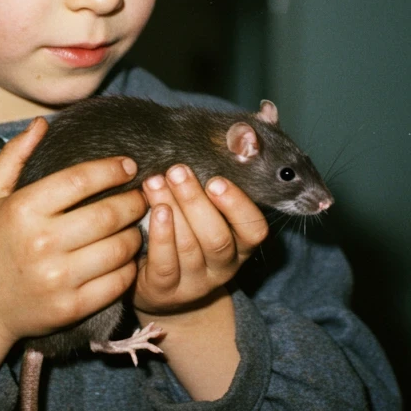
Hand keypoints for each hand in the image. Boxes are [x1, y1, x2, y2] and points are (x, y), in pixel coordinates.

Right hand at [0, 118, 145, 384]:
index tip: (129, 166)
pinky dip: (130, 267)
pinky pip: (118, 282)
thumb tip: (42, 123)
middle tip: (141, 196)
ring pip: (119, 248)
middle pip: (108, 214)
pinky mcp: (71, 307)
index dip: (112, 169)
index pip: (81, 179)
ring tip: (137, 226)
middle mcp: (41, 243)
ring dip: (136, 234)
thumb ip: (13, 155)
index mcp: (23, 209)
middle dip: (133, 202)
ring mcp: (58, 278)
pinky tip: (127, 256)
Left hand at [132, 166, 268, 317]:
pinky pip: (164, 264)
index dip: (238, 205)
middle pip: (216, 238)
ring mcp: (195, 283)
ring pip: (188, 247)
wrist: (163, 289)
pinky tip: (152, 211)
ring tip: (155, 181)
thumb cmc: (190, 233)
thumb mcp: (211, 209)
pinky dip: (159, 235)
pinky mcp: (165, 291)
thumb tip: (258, 119)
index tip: (217, 180)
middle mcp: (223, 267)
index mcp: (241, 245)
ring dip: (171, 209)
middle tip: (178, 171)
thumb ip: (225, 172)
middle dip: (195, 201)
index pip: (254, 230)